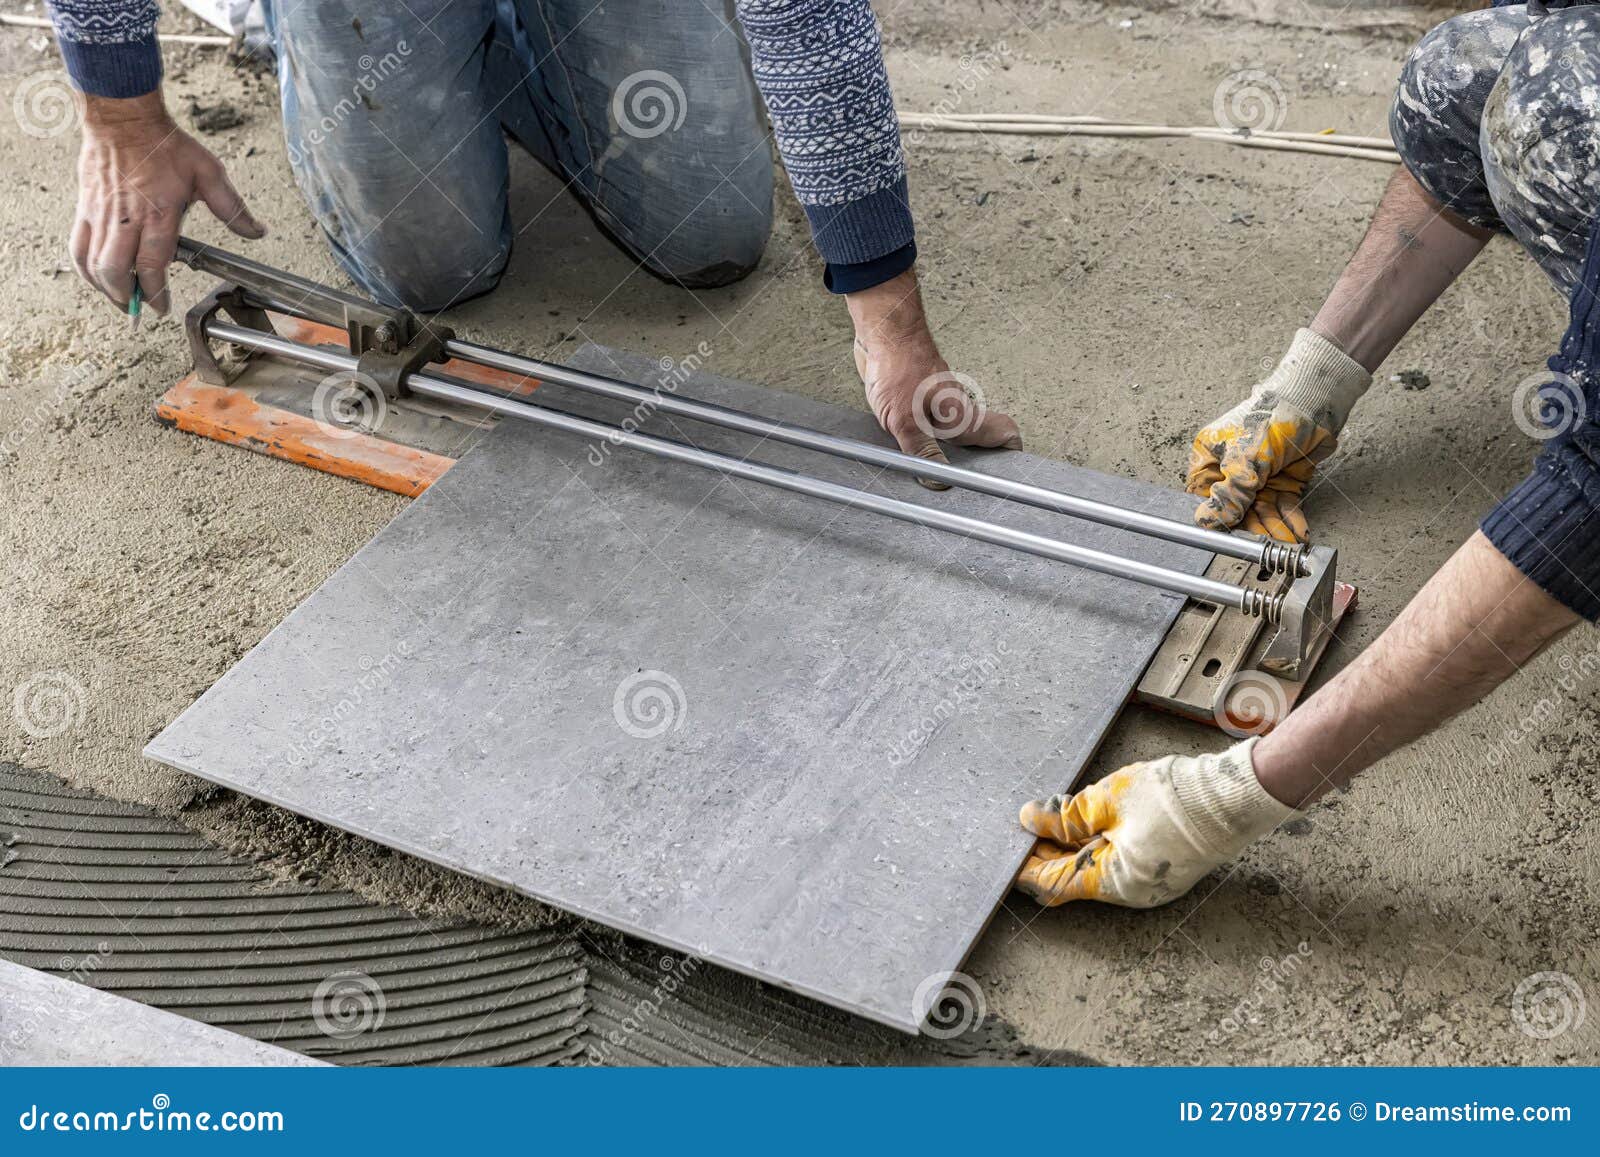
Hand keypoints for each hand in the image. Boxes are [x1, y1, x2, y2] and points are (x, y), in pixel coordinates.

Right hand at [71, 91, 265, 317]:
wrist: (123, 118)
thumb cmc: (165, 144)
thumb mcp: (209, 173)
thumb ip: (232, 208)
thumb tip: (258, 231)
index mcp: (158, 214)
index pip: (152, 265)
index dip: (156, 292)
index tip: (163, 307)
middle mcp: (126, 219)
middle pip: (116, 271)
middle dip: (127, 298)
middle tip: (140, 309)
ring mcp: (101, 214)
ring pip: (93, 263)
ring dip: (105, 288)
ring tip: (120, 298)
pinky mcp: (84, 207)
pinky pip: (77, 246)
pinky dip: (84, 268)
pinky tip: (95, 276)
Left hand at [847, 268, 1020, 487]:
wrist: (883, 334)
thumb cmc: (898, 366)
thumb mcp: (904, 419)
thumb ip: (921, 450)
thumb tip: (939, 481)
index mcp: (963, 415)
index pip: (1005, 434)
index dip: (1010, 456)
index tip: (1005, 479)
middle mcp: (957, 412)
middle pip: (978, 444)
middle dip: (971, 468)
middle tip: (957, 489)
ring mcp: (939, 406)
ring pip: (951, 438)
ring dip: (943, 457)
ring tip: (929, 477)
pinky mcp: (920, 403)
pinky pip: (928, 430)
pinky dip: (922, 445)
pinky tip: (904, 454)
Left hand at [1015, 738, 1297, 908]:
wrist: (1235, 794)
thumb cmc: (1175, 797)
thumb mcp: (1107, 799)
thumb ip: (1064, 816)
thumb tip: (1030, 820)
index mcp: (1113, 883)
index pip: (1053, 883)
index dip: (1025, 866)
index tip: (1005, 848)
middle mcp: (1130, 892)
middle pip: (1073, 878)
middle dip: (1046, 853)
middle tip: (1022, 826)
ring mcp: (1149, 882)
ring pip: (1095, 868)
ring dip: (1070, 846)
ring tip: (1049, 817)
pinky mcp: (1162, 867)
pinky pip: (1118, 860)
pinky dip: (1096, 843)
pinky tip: (1084, 820)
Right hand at [1187, 329, 1369, 541]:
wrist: (1318, 401)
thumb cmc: (1273, 415)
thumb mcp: (1246, 458)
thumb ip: (1230, 493)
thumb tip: (1207, 520)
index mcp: (1210, 457)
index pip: (1205, 496)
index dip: (1215, 516)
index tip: (1228, 535)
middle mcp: (1232, 470)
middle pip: (1235, 508)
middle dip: (1252, 527)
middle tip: (1264, 545)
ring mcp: (1258, 477)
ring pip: (1261, 512)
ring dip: (1274, 528)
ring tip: (1285, 542)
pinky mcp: (1283, 482)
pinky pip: (1283, 507)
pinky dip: (1290, 520)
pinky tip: (1297, 533)